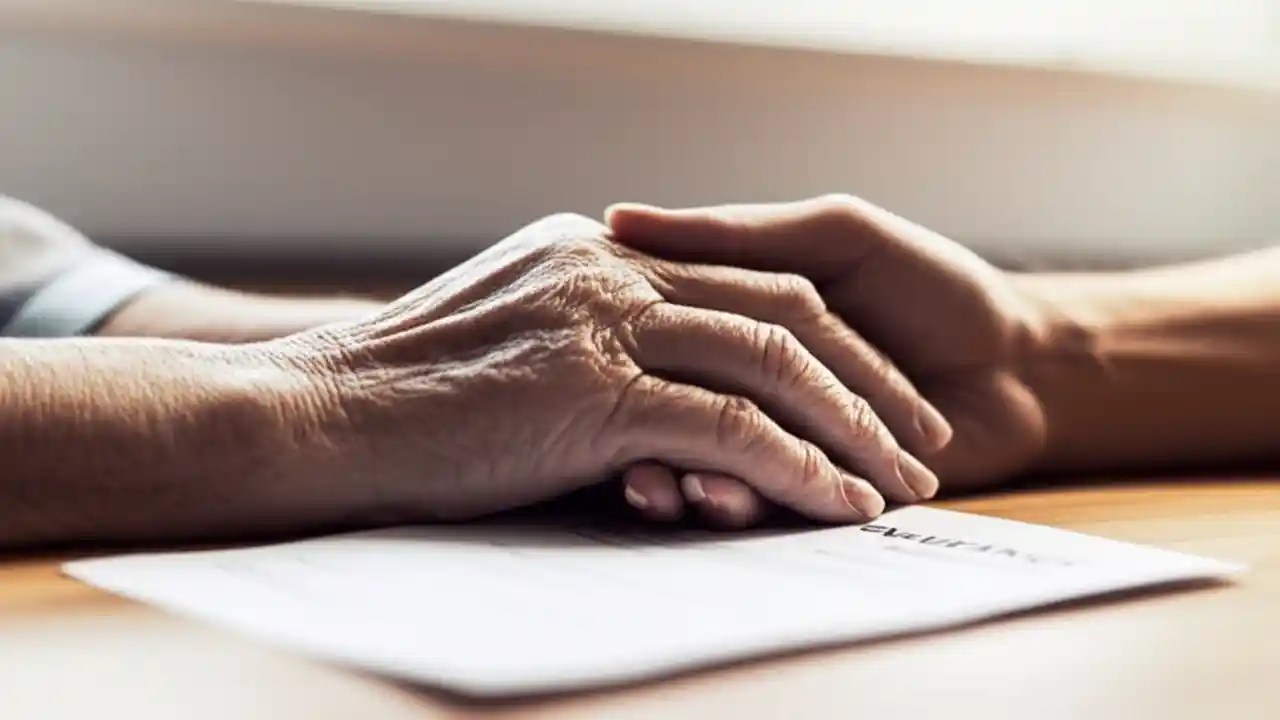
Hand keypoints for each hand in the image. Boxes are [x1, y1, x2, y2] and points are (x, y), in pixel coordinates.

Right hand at [278, 213, 949, 524]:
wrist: (319, 411)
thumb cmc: (407, 392)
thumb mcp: (511, 332)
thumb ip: (584, 328)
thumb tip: (646, 376)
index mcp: (601, 251)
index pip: (746, 281)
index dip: (825, 340)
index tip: (870, 395)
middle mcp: (615, 268)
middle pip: (784, 312)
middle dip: (866, 382)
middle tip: (917, 440)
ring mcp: (604, 322)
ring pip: (771, 362)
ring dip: (849, 427)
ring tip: (900, 482)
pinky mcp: (590, 387)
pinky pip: (727, 423)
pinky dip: (794, 464)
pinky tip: (836, 502)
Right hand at [609, 196, 1058, 525]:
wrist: (1025, 363)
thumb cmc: (935, 286)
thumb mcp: (835, 235)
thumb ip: (736, 234)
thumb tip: (619, 217)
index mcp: (734, 313)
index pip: (664, 327)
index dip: (624, 341)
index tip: (576, 355)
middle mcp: (743, 376)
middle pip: (680, 403)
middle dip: (651, 430)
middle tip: (616, 446)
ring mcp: (773, 435)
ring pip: (712, 457)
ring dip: (688, 475)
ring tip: (674, 490)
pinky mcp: (808, 488)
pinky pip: (761, 497)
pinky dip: (741, 498)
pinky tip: (720, 501)